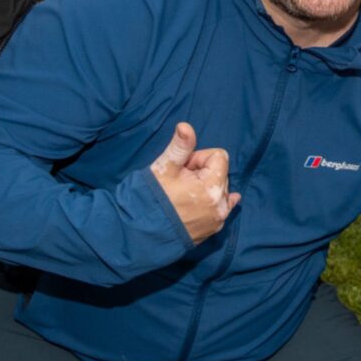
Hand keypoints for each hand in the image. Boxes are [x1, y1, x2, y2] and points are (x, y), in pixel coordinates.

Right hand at [149, 122, 237, 242]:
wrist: (139, 234)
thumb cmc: (151, 198)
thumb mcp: (164, 168)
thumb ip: (180, 146)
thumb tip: (185, 126)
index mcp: (212, 187)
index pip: (219, 156)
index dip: (199, 158)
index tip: (182, 169)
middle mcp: (221, 205)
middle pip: (220, 173)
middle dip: (202, 173)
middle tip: (179, 183)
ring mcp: (217, 220)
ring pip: (220, 190)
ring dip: (205, 188)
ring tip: (182, 196)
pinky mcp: (212, 230)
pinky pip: (220, 208)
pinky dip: (211, 203)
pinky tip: (200, 203)